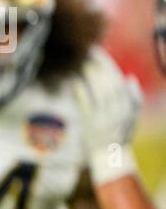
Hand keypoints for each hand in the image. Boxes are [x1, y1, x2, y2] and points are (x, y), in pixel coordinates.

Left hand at [74, 47, 141, 171]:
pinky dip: (80, 91)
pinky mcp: (90, 126)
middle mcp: (119, 112)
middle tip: (86, 51)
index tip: (97, 51)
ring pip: (98, 91)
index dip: (107, 64)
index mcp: (128, 107)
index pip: (118, 80)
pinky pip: (86, 105)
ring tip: (80, 61)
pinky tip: (74, 80)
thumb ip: (134, 98)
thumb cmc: (120, 134)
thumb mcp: (132, 117)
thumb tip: (129, 79)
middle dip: (98, 64)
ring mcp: (104, 119)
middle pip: (109, 83)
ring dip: (89, 74)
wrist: (109, 158)